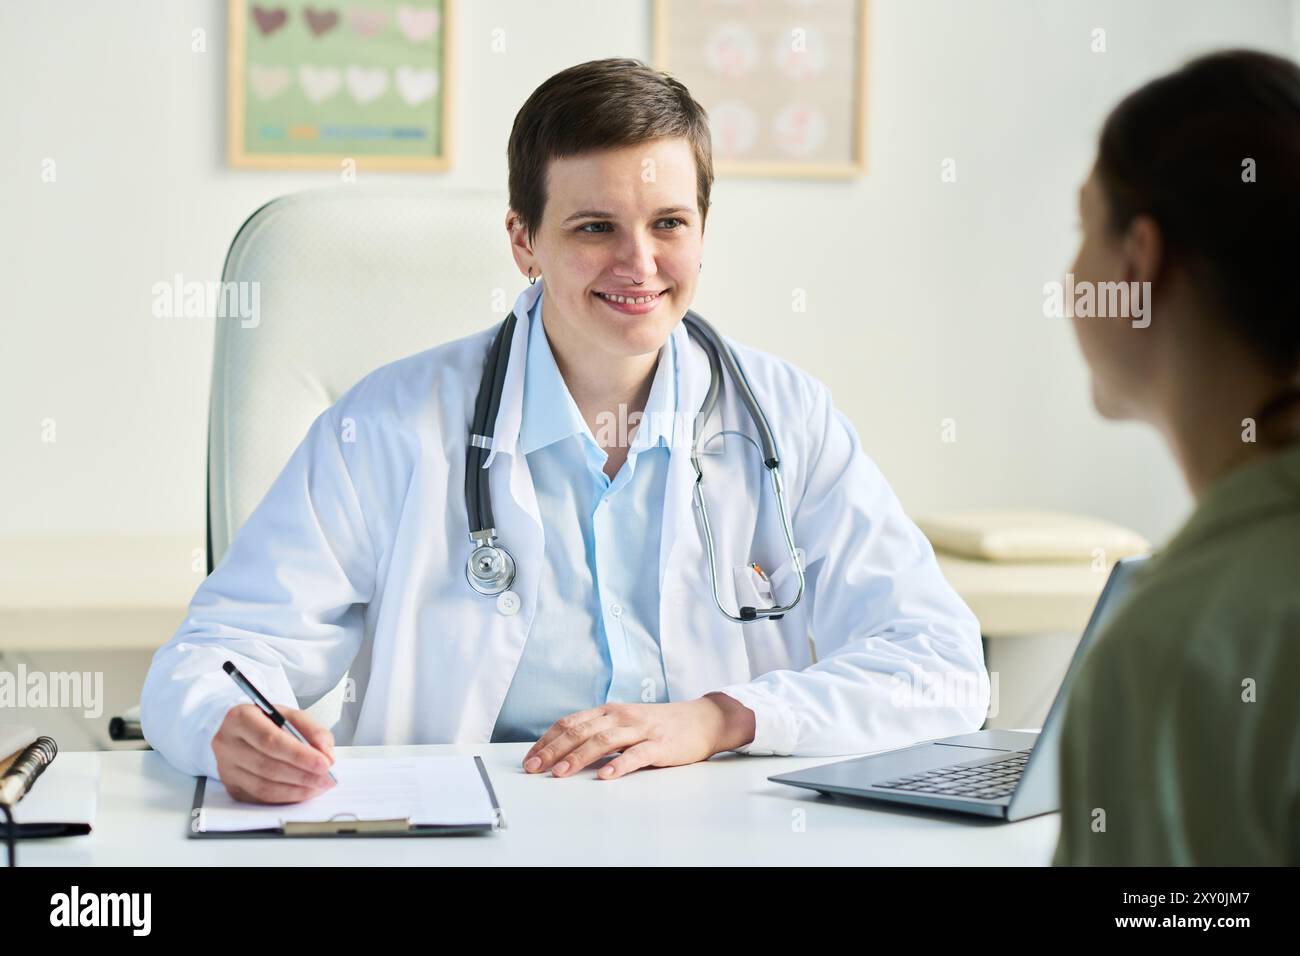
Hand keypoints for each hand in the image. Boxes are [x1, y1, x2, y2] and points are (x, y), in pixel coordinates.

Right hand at [211, 703, 336, 803]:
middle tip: (327, 777)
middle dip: (303, 775)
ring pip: (264, 786)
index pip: (271, 741)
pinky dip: (287, 797)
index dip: (299, 755)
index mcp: (240, 719)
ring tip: (320, 785)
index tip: (324, 763)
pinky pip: (261, 798)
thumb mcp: (290, 716)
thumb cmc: (267, 722)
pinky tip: (304, 791)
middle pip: (268, 766)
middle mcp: (227, 744)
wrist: (243, 730)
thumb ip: (312, 731)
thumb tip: (326, 754)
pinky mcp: (231, 787)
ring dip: (297, 789)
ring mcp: (226, 768)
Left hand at [522, 693, 755, 779]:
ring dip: (578, 757)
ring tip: (560, 773)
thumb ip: (600, 731)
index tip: (530, 758)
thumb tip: (565, 749)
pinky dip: (619, 765)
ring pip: (603, 740)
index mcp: (610, 711)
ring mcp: (641, 729)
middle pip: (580, 731)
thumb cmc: (660, 725)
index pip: (571, 722)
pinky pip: (636, 754)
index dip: (547, 740)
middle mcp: (621, 716)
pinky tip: (605, 776)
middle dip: (553, 750)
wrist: (702, 719)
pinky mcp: (660, 744)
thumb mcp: (626, 722)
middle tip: (534, 768)